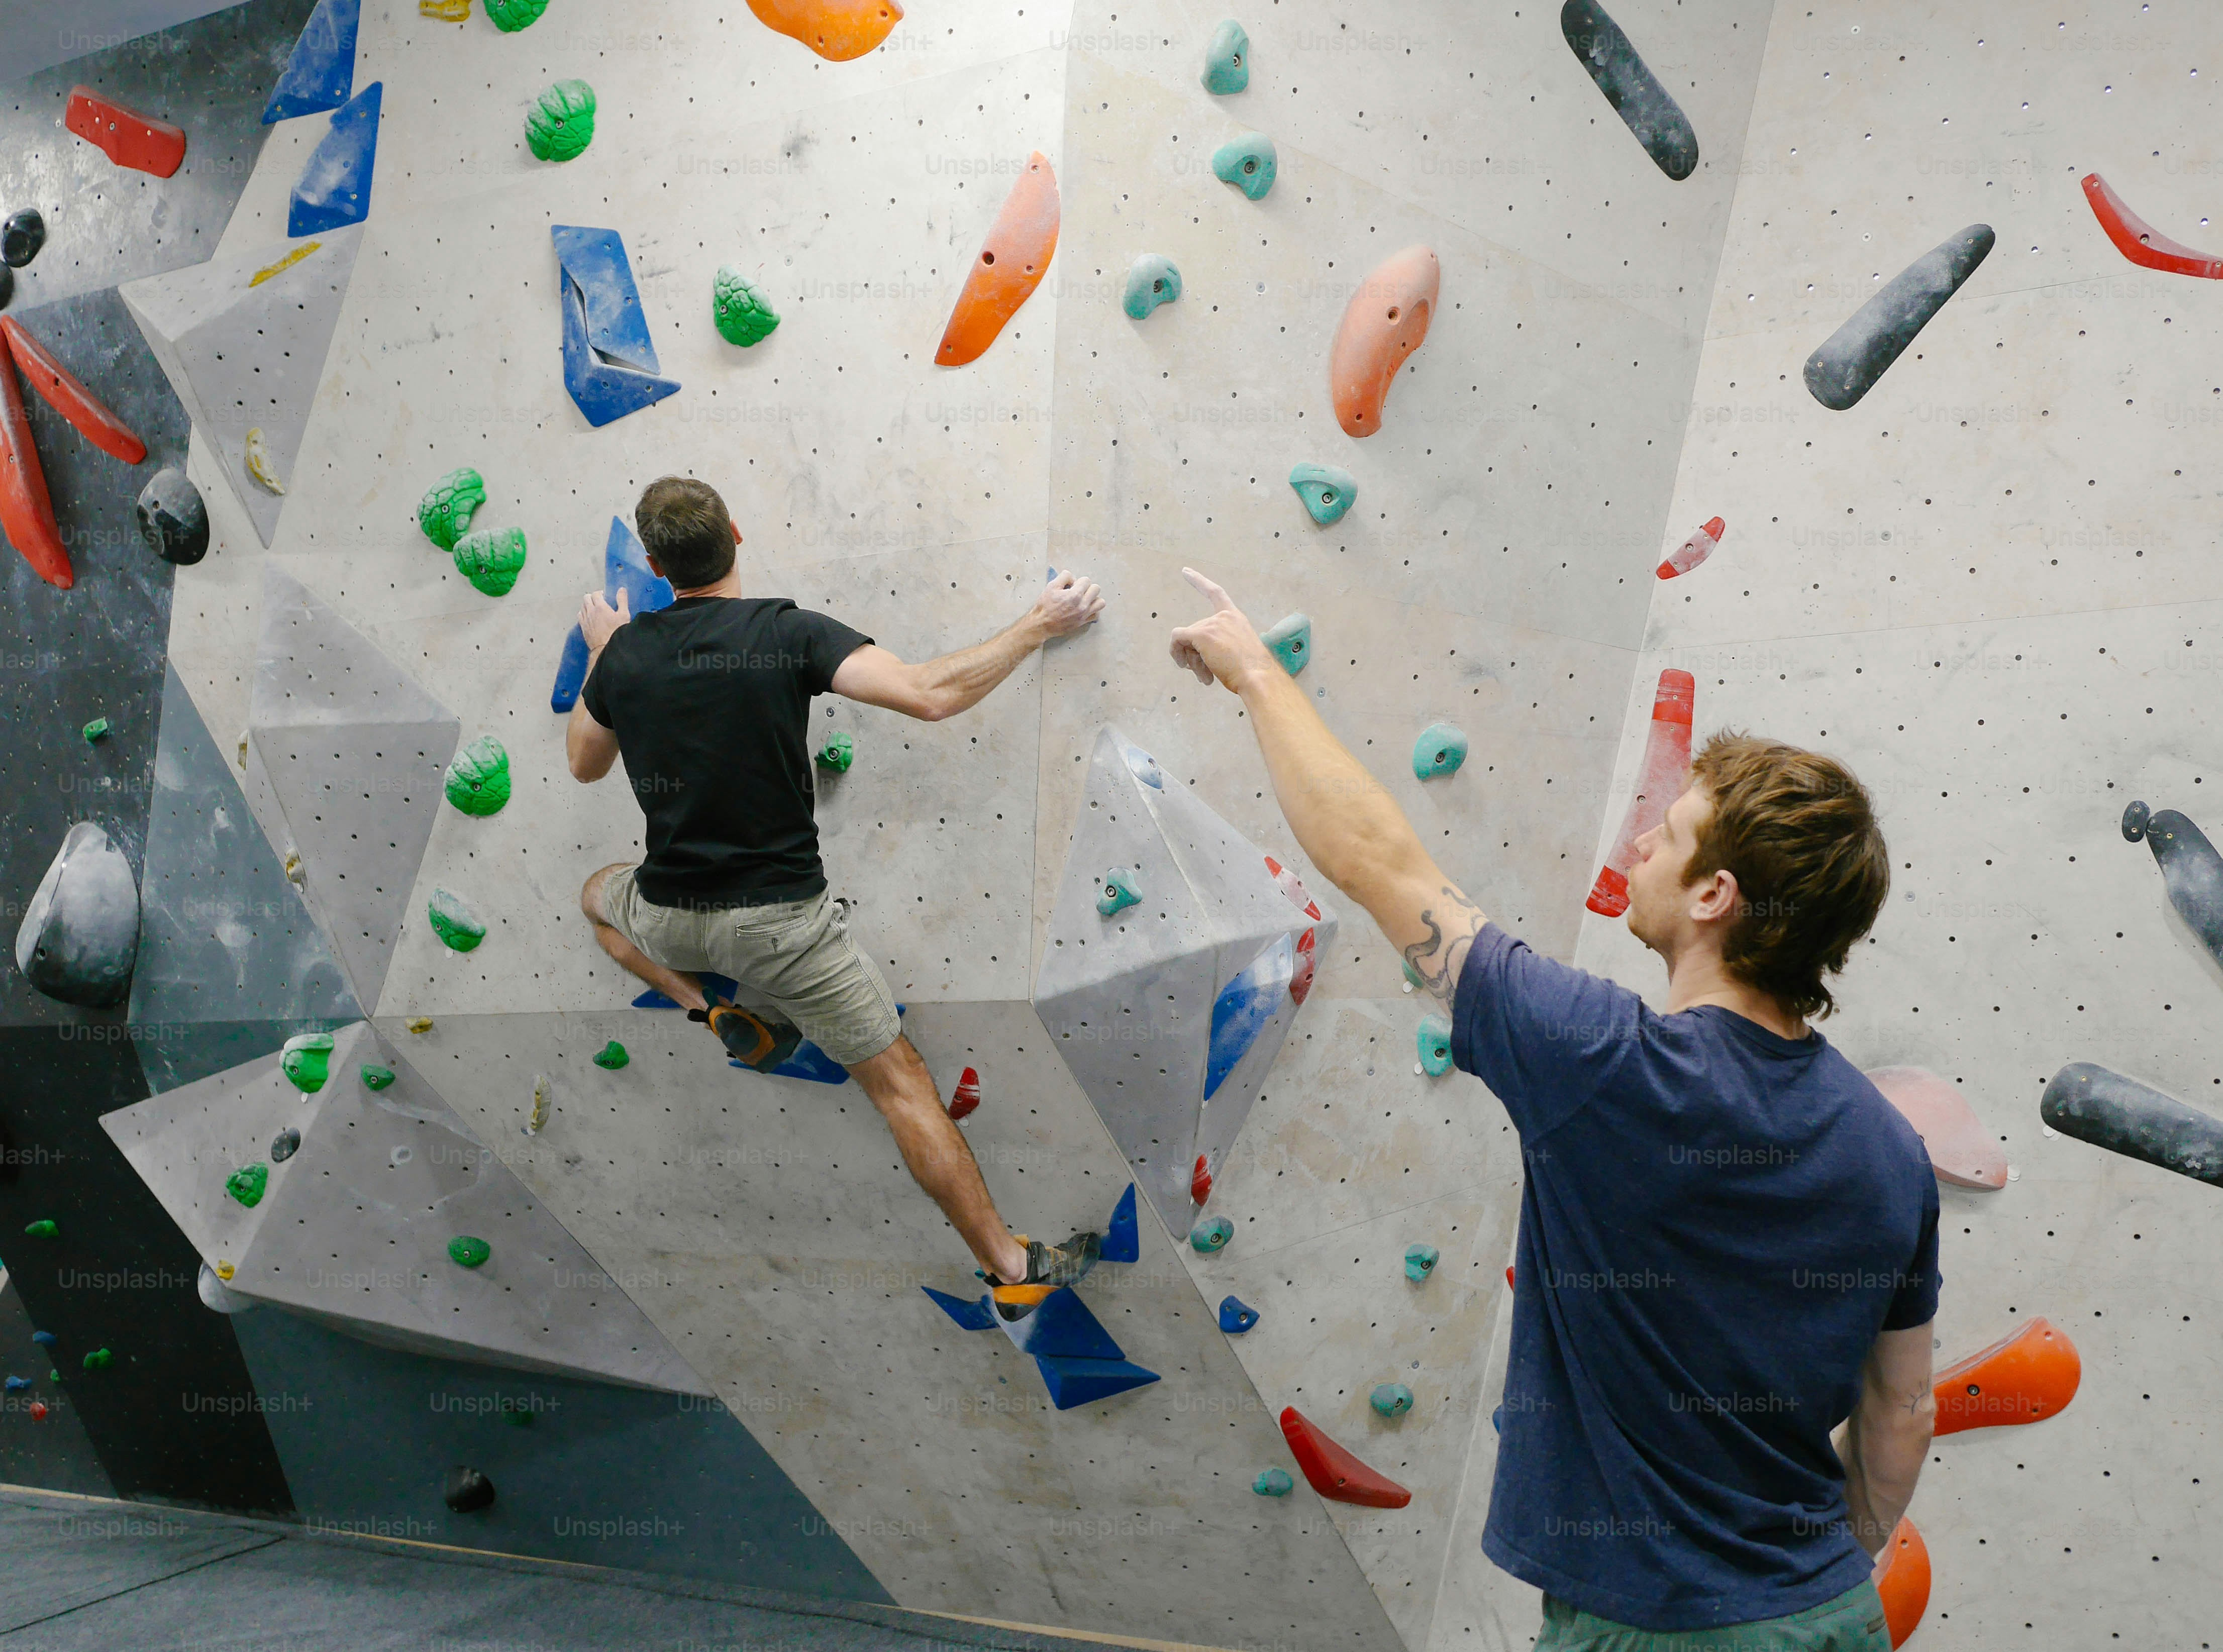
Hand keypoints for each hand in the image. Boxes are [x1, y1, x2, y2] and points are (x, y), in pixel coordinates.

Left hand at [580, 589, 630, 651]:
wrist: (607, 649)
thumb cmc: (617, 633)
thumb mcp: (624, 615)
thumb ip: (622, 601)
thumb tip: (621, 590)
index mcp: (600, 607)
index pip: (596, 594)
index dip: (600, 593)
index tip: (604, 597)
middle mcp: (590, 612)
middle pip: (586, 598)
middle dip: (592, 597)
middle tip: (599, 601)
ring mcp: (585, 620)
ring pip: (582, 606)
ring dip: (587, 605)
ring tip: (594, 609)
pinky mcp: (583, 628)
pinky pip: (579, 616)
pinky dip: (583, 614)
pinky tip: (588, 617)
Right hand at [1033, 569, 1103, 636]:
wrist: (1042, 624)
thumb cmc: (1045, 606)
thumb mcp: (1051, 586)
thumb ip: (1064, 577)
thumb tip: (1073, 578)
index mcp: (1075, 595)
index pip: (1086, 580)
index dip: (1078, 581)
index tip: (1072, 586)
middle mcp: (1082, 605)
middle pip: (1096, 589)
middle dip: (1087, 588)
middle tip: (1078, 591)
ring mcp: (1084, 615)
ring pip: (1100, 602)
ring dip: (1093, 598)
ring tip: (1084, 599)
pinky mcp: (1083, 622)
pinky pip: (1096, 614)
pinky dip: (1093, 610)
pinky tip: (1084, 608)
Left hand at [1169, 568, 1274, 692]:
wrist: (1257, 677)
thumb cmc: (1252, 672)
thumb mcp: (1238, 652)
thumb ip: (1220, 646)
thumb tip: (1194, 657)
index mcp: (1236, 618)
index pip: (1216, 593)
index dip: (1200, 582)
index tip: (1186, 572)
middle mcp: (1224, 617)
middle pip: (1197, 630)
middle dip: (1196, 654)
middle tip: (1206, 675)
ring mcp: (1213, 624)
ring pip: (1188, 639)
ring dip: (1192, 660)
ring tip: (1205, 677)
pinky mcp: (1202, 634)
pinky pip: (1177, 638)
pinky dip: (1175, 651)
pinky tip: (1182, 664)